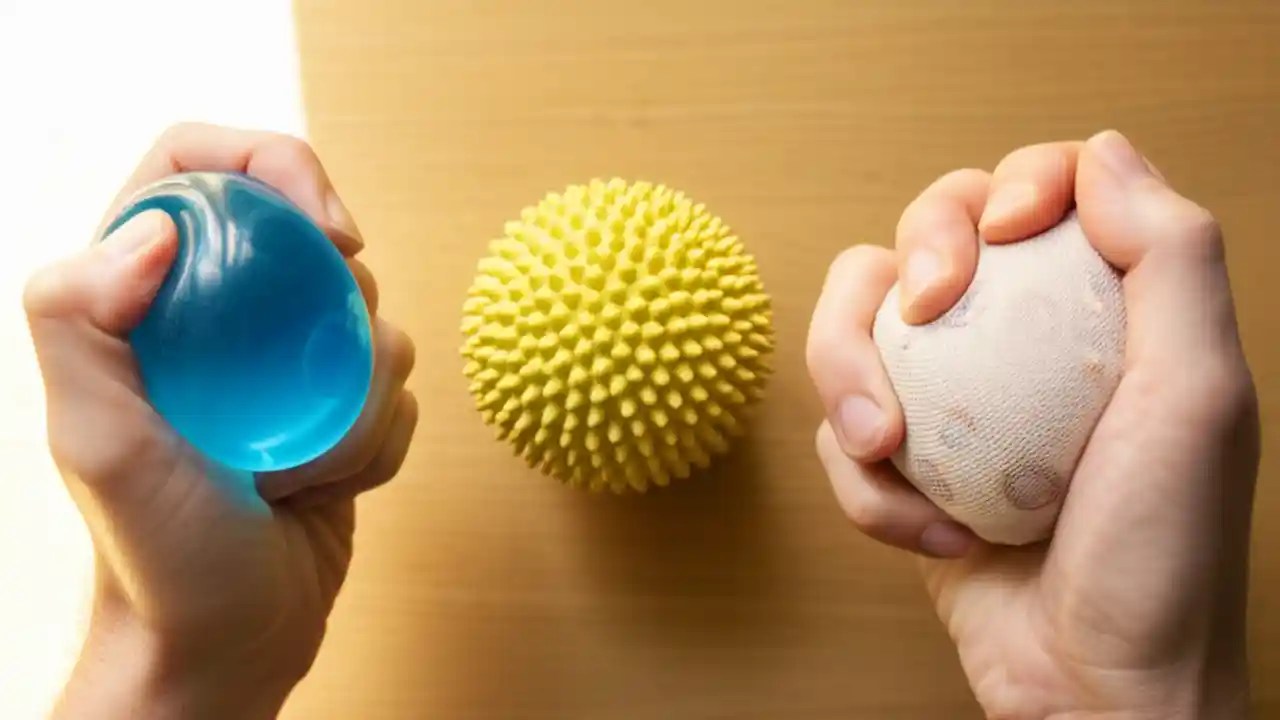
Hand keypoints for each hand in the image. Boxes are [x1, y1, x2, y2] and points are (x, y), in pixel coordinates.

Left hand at [25, 123, 418, 718]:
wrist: (227, 643)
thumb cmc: (155, 555)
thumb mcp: (98, 439)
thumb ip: (79, 320)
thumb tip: (159, 230)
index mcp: (145, 296)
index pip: (205, 166)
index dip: (278, 168)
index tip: (333, 235)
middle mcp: (217, 316)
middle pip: (310, 234)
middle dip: (342, 302)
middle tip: (325, 370)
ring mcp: (283, 362)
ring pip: (371, 316)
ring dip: (361, 393)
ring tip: (303, 462)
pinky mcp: (337, 408)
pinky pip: (397, 387)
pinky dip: (380, 436)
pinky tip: (332, 483)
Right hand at [806, 131, 1258, 717]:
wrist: (1092, 690)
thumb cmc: (1161, 556)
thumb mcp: (1199, 398)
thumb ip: (1171, 259)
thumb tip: (1100, 151)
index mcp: (1099, 311)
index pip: (1037, 193)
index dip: (1006, 184)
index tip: (1006, 234)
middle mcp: (1019, 342)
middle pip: (924, 237)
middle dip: (907, 261)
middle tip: (923, 318)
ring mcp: (951, 403)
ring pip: (854, 326)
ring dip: (848, 375)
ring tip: (880, 447)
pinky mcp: (898, 464)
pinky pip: (836, 436)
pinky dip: (870, 488)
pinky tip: (934, 536)